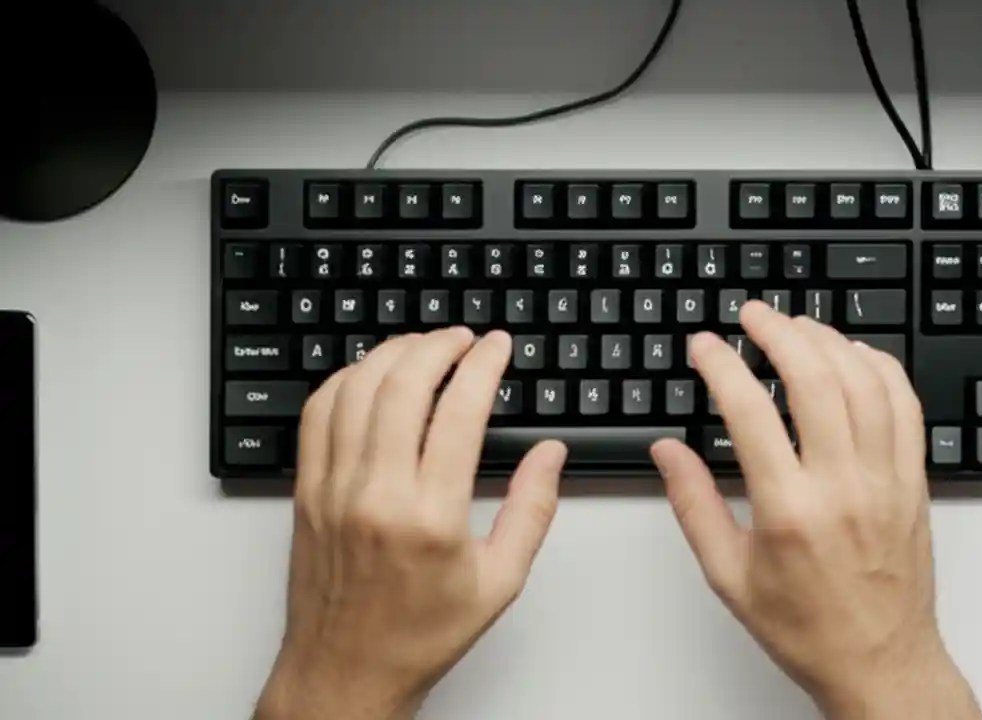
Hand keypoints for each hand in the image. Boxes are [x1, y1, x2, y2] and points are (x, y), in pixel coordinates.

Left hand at [255, 329, 566, 719]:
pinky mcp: (307, 492)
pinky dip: (345, 381)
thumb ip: (532, 510)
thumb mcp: (500, 581)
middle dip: (439, 346)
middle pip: (402, 386)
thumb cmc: (420, 634)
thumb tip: (550, 454)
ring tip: (423, 347)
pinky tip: (370, 376)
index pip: (458, 412)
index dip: (483, 365)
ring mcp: (334, 490)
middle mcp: (376, 495)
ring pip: (356, 391)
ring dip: (392, 355)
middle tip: (464, 338)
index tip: (498, 347)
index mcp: (430, 518)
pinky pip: (318, 415)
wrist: (346, 672)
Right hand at [653, 302, 981, 719]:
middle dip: (779, 331)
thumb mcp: (728, 575)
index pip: (750, 411)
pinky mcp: (914, 481)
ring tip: (798, 326)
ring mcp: (885, 479)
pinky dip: (880, 367)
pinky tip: (855, 355)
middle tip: (753, 315)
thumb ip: (693, 505)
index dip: (722, 365)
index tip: (705, 346)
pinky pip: (906, 405)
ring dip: (829, 341)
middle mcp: (842, 486)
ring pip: (864, 382)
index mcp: (789, 510)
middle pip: (814, 378)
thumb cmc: (806, 628)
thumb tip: (667, 451)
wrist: (880, 662)